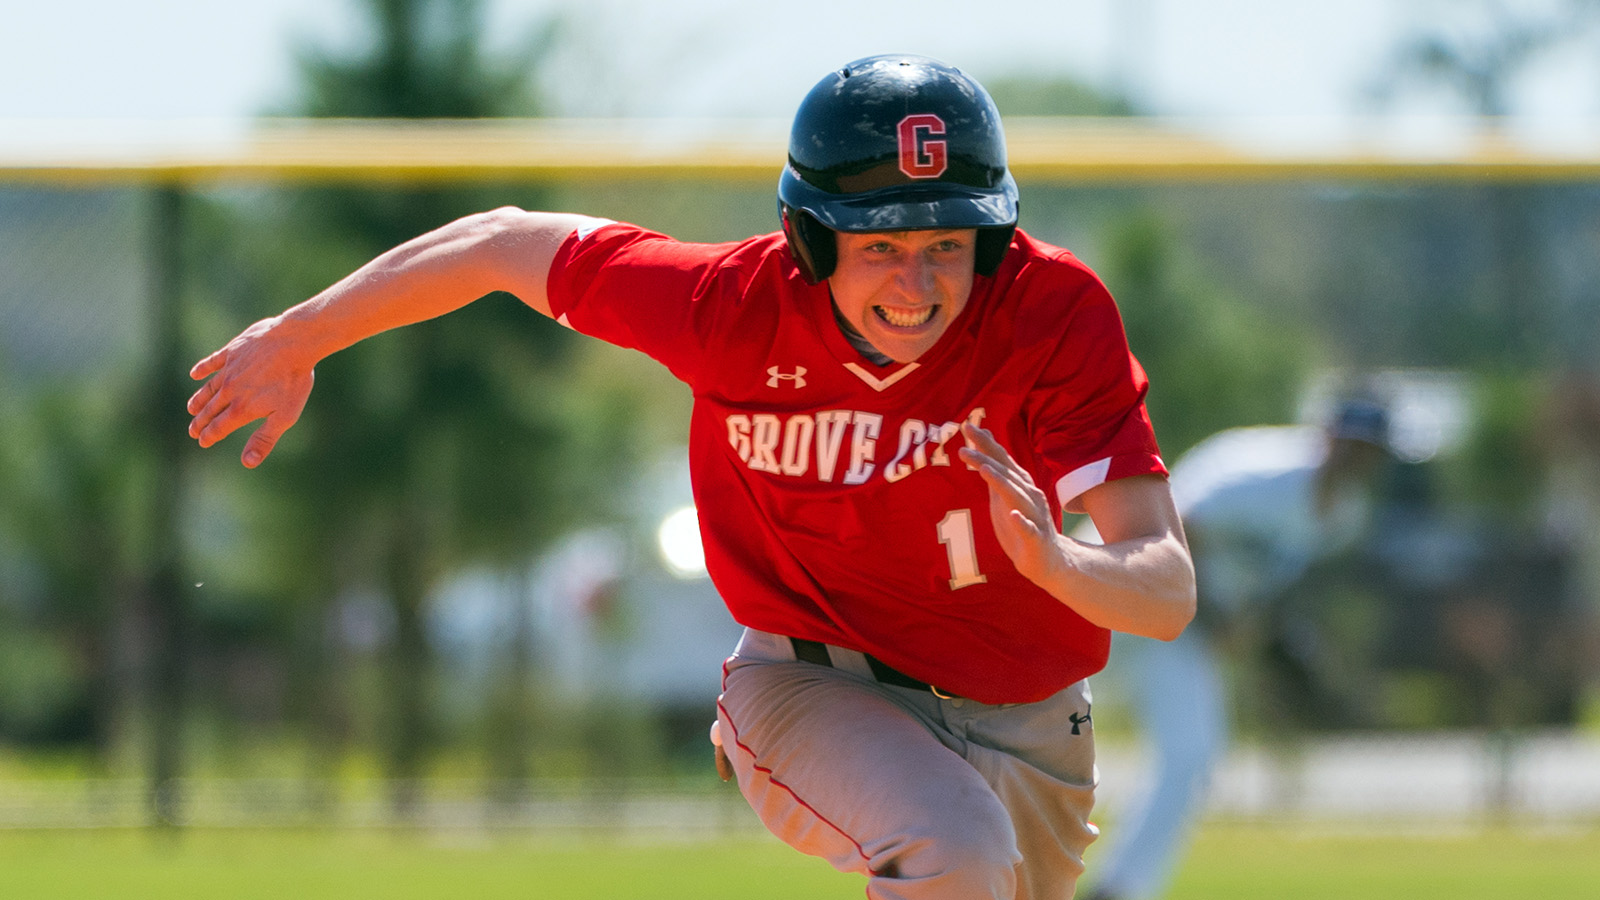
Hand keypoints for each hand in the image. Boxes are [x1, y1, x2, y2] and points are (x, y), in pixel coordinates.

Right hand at [187, 315, 315, 467]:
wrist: (294, 342)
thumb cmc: (294, 381)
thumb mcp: (284, 416)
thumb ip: (264, 439)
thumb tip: (247, 462)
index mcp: (242, 408)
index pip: (220, 427)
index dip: (210, 436)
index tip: (203, 442)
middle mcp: (231, 390)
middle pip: (211, 410)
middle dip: (201, 422)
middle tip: (192, 431)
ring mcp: (230, 369)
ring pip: (209, 388)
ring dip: (199, 400)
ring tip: (191, 409)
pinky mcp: (233, 351)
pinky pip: (213, 362)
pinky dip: (202, 368)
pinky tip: (195, 373)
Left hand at [958, 422, 1061, 584]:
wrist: (1049, 560)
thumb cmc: (1022, 525)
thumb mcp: (1003, 495)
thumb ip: (994, 469)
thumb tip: (982, 441)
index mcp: (1020, 485)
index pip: (1001, 459)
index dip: (985, 443)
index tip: (967, 427)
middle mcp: (1029, 496)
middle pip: (1006, 474)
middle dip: (986, 459)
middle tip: (964, 447)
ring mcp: (1034, 517)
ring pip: (1017, 497)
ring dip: (1001, 483)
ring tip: (984, 470)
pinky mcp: (1037, 539)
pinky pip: (1029, 529)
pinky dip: (1022, 522)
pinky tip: (1014, 515)